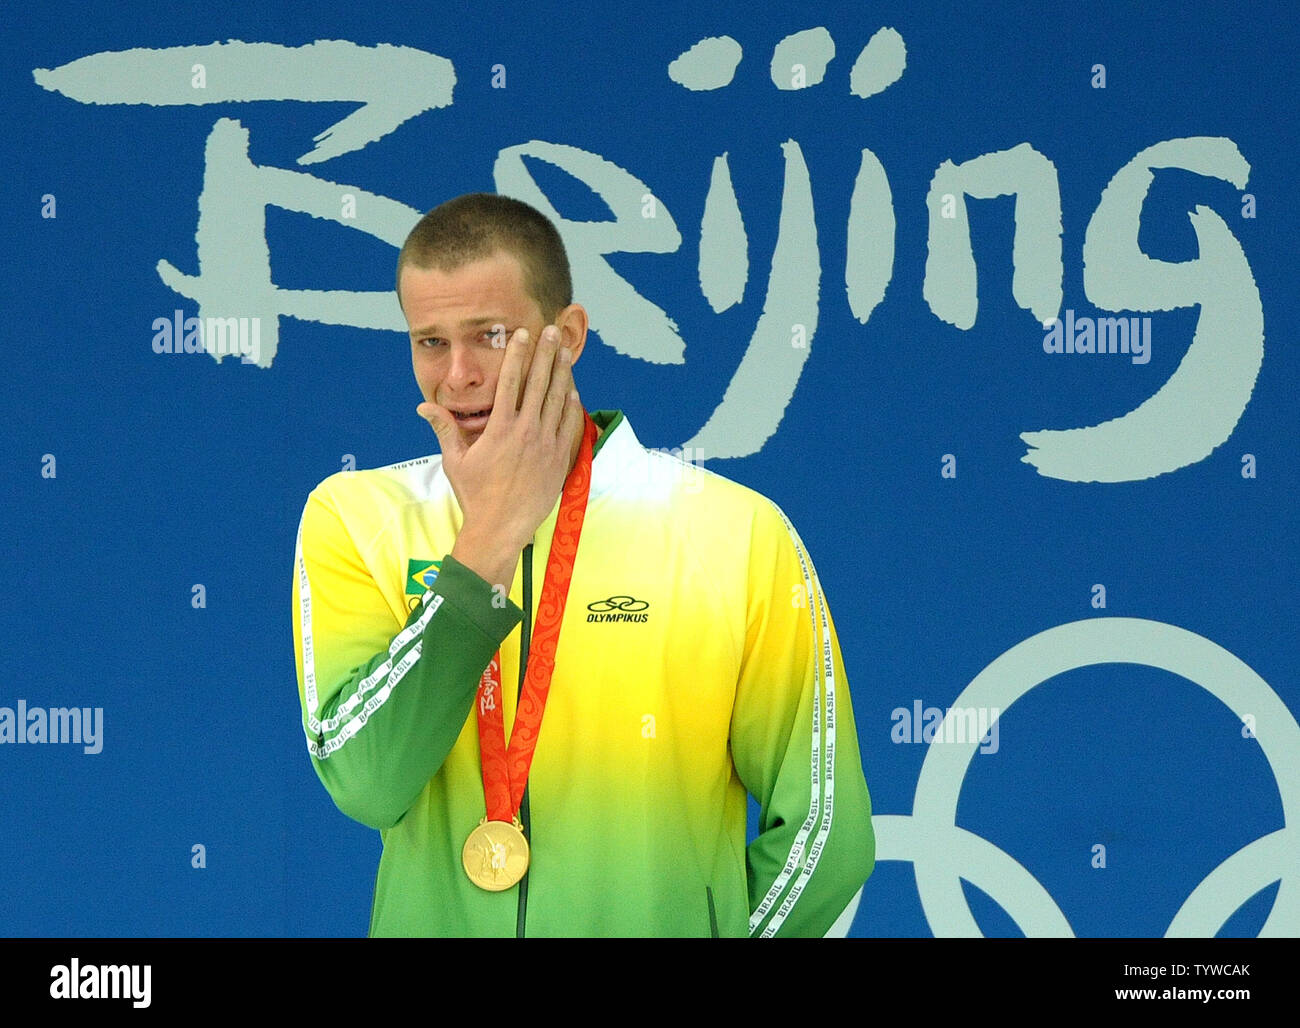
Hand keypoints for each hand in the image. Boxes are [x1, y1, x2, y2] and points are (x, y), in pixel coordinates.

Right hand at [417, 325, 585, 587]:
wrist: (500, 528)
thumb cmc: (475, 495)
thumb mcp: (455, 460)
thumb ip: (444, 429)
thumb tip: (422, 407)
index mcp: (500, 428)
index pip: (510, 381)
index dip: (517, 354)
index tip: (522, 334)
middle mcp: (525, 432)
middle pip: (539, 383)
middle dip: (545, 354)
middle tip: (551, 330)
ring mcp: (545, 445)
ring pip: (556, 401)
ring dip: (562, 374)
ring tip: (565, 351)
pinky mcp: (557, 460)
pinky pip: (567, 426)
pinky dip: (570, 407)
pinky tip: (572, 392)